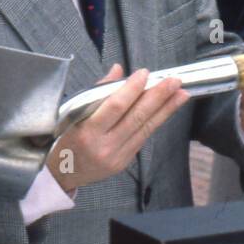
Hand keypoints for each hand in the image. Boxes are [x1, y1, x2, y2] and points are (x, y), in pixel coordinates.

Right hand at [46, 63, 189, 193]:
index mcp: (88, 131)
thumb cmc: (67, 138)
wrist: (62, 174)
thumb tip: (119, 70)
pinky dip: (156, 121)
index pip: (115, 106)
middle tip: (175, 81)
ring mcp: (117, 156)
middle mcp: (104, 146)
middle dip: (159, 97)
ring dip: (166, 109)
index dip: (132, 89)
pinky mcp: (125, 162)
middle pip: (137, 117)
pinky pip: (143, 138)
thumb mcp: (74, 114)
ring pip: (145, 128)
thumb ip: (98, 92)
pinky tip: (167, 109)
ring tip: (181, 94)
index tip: (145, 73)